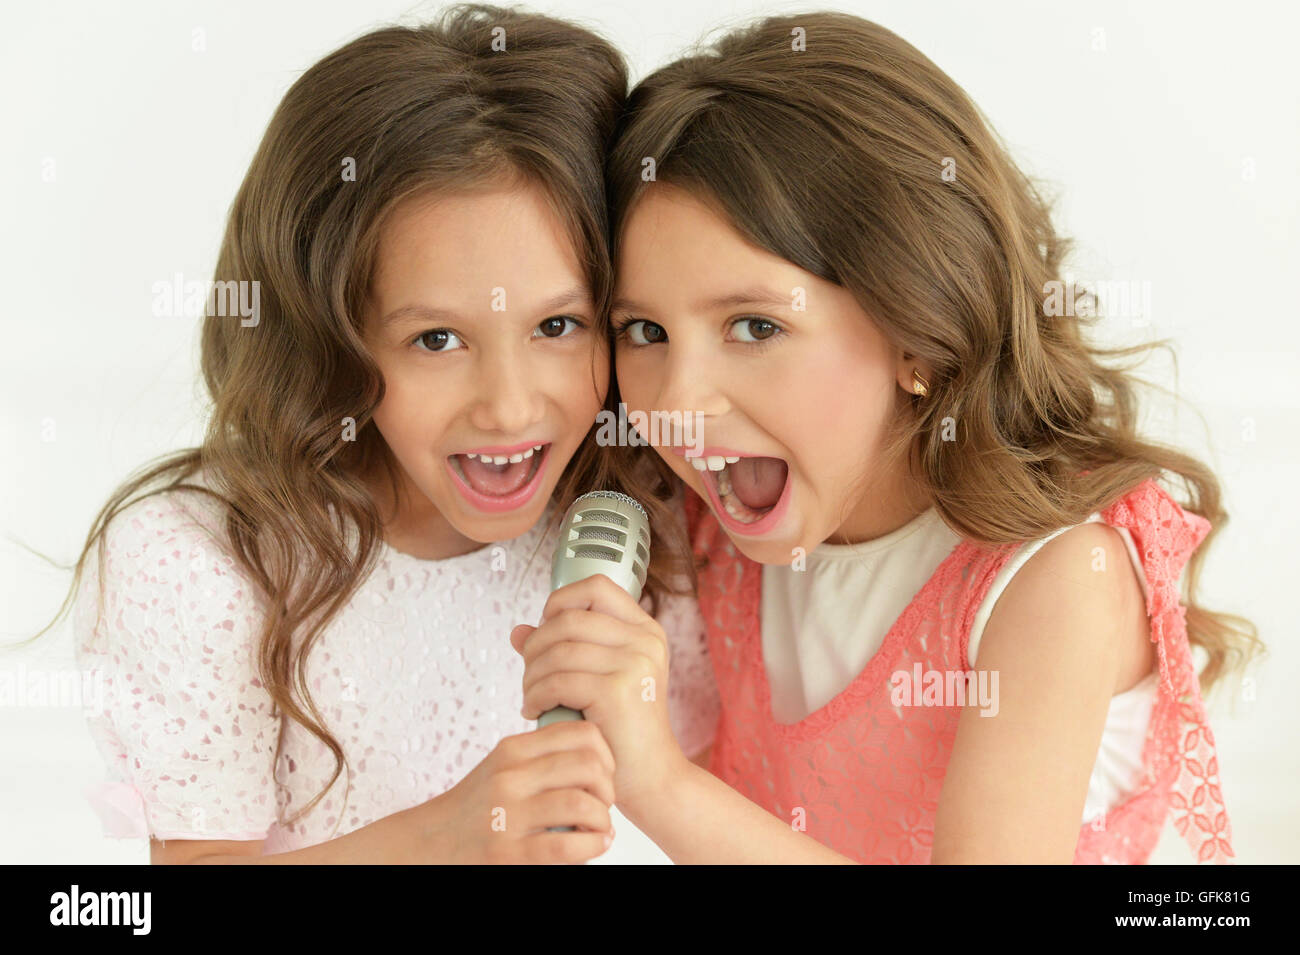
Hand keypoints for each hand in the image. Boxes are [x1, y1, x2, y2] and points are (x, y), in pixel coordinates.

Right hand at [415, 720, 615, 863]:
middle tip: (605, 802)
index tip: (606, 772)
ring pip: (582, 804)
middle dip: (608, 787)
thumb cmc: (476, 806)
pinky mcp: (509, 853)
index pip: (581, 733)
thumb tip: (598, 754)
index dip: (607, 753)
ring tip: (600, 828)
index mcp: (512, 749)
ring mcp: (508, 815)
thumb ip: (541, 756)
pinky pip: (567, 846)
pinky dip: (593, 846)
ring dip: (603, 819)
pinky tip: (593, 845)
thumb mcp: (502, 766)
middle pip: (588, 765)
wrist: (430, 842)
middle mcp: (509, 776)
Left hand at [510, 573, 685, 813]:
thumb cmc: (622, 730)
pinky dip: (536, 695)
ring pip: (557, 650)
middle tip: (530, 676)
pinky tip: (535, 711)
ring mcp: (635, 662)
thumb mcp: (597, 679)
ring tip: (531, 697)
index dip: (560, 603)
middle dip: (536, 646)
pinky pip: (556, 680)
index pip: (595, 587)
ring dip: (531, 675)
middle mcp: (645, 640)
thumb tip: (518, 631)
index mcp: (645, 630)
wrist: (651, 779)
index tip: (546, 632)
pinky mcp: (618, 690)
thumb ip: (561, 649)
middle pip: (568, 618)